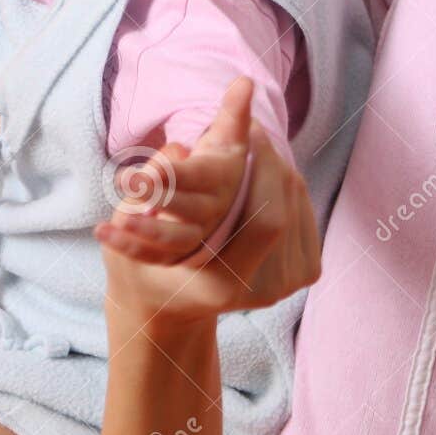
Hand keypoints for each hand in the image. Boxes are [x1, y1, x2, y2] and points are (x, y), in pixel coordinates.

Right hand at [95, 77, 320, 326]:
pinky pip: (305, 215)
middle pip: (287, 209)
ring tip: (255, 146)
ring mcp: (287, 285)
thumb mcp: (130, 226)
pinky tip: (265, 171)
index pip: (265, 221)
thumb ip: (150, 189)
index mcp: (222, 284)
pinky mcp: (302, 273)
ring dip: (279, 170)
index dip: (263, 170)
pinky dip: (287, 186)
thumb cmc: (141, 265)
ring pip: (299, 207)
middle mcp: (263, 291)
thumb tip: (177, 146)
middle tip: (252, 128)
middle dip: (272, 161)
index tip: (249, 129)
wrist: (167, 306)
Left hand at [101, 77, 253, 262]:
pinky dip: (126, 245)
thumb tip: (245, 80)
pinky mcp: (175, 255)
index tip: (151, 166)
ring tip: (114, 219)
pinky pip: (151, 255)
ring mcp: (195, 238)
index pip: (199, 178)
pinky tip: (102, 232)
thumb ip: (232, 114)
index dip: (175, 173)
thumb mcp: (225, 142)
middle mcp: (212, 214)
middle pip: (185, 209)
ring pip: (171, 239)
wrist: (224, 215)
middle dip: (155, 194)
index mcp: (222, 184)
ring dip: (142, 230)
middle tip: (124, 178)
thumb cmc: (217, 169)